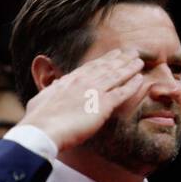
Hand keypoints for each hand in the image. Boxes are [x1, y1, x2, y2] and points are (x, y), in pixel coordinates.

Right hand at [19, 48, 145, 151]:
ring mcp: (93, 92)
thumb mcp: (42, 99)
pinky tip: (141, 79)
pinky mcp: (102, 105)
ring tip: (139, 61)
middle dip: (119, 59)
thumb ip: (52, 90)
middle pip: (106, 67)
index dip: (104, 60)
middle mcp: (82, 82)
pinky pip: (121, 93)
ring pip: (116, 76)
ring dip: (129, 68)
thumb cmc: (39, 119)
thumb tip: (56, 83)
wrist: (43, 129)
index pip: (90, 68)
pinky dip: (132, 85)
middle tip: (131, 52)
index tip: (113, 55)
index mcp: (69, 81)